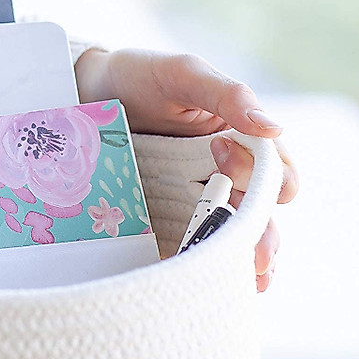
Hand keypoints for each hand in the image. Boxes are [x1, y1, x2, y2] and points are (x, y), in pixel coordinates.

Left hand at [75, 48, 297, 290]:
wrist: (83, 90)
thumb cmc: (140, 75)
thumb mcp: (184, 74)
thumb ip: (228, 95)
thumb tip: (275, 127)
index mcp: (240, 139)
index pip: (274, 168)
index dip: (270, 179)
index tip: (227, 162)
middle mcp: (222, 173)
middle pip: (256, 212)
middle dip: (264, 236)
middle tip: (260, 257)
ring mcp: (192, 198)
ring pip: (228, 235)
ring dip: (241, 260)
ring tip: (249, 282)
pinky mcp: (162, 216)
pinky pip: (185, 244)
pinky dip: (195, 265)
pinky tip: (198, 283)